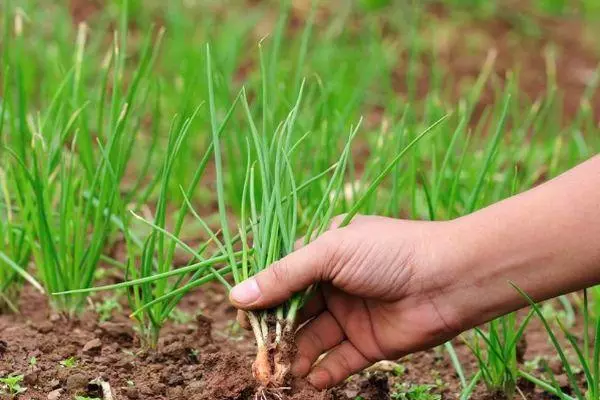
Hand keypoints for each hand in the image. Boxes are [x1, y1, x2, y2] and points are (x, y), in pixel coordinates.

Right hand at [229, 215, 462, 388]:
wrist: (448, 278)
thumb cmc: (387, 252)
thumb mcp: (329, 252)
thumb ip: (283, 276)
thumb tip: (237, 297)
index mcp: (324, 253)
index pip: (282, 277)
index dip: (262, 298)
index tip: (243, 319)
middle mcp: (335, 284)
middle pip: (294, 312)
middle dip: (276, 334)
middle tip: (260, 355)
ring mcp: (352, 314)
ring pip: (313, 339)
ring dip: (296, 355)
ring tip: (283, 371)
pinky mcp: (369, 343)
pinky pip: (339, 361)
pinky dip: (324, 372)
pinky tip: (312, 380)